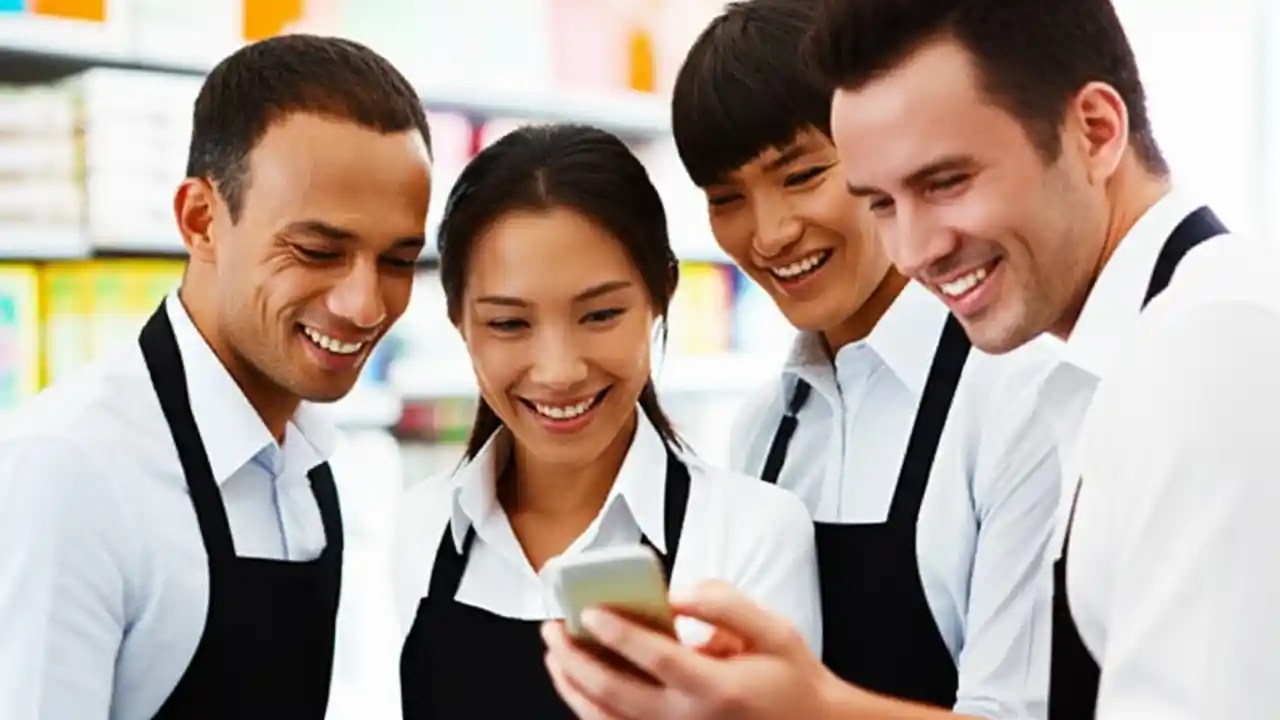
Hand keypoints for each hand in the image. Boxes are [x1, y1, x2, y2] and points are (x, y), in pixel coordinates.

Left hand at [541, 580, 840, 719]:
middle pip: (615, 693)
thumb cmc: (789, 679)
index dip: (618, 633)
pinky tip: (576, 686)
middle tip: (554, 629)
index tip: (589, 611)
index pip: (655, 658)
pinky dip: (589, 712)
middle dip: (576, 659)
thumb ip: (724, 604)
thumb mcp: (773, 629)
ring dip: (572, 686)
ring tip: (555, 654)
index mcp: (717, 687)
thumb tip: (677, 595)